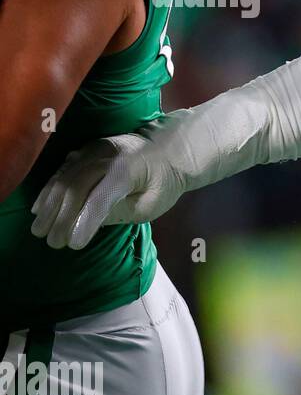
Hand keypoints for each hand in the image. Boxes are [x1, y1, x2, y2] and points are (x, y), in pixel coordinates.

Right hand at [30, 127, 184, 249]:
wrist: (166, 150)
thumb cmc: (162, 182)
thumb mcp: (152, 204)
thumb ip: (123, 212)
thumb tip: (90, 223)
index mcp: (129, 169)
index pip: (101, 197)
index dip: (85, 221)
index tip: (74, 244)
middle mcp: (106, 155)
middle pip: (76, 187)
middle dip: (61, 218)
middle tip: (53, 242)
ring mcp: (92, 150)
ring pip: (64, 179)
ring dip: (49, 207)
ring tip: (40, 231)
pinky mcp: (83, 151)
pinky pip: (61, 172)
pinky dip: (49, 192)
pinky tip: (40, 209)